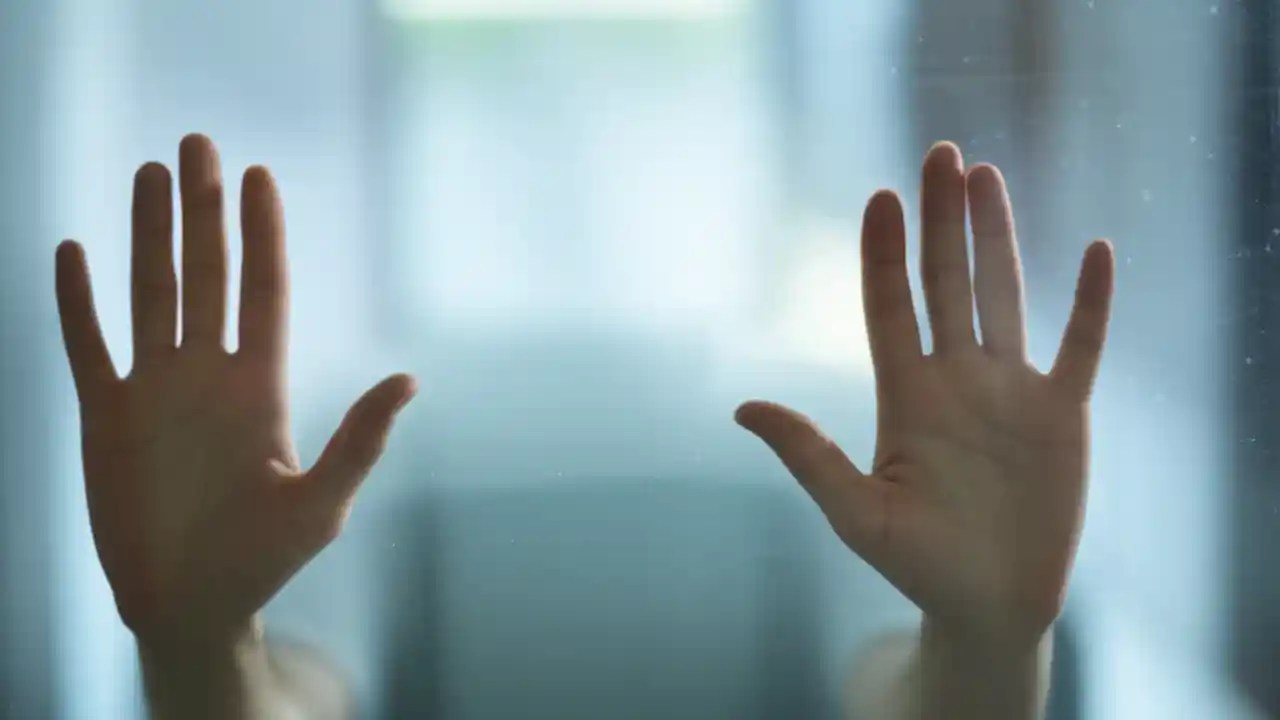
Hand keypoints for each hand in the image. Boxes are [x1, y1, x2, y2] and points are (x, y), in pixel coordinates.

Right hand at [55, 134, 416, 649]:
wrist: (190, 603)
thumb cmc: (263, 560)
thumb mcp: (320, 502)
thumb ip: (360, 439)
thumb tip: (409, 379)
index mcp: (260, 385)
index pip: (263, 289)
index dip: (261, 233)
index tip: (259, 176)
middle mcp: (208, 375)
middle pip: (206, 273)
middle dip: (202, 210)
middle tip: (199, 143)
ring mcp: (156, 390)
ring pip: (150, 292)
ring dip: (145, 233)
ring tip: (148, 172)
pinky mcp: (108, 416)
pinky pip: (88, 345)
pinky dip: (78, 301)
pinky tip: (74, 252)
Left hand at [737, 142, 1113, 652]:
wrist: (988, 605)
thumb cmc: (917, 564)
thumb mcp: (855, 513)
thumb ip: (808, 457)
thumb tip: (741, 408)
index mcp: (905, 394)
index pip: (890, 306)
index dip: (884, 253)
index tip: (880, 198)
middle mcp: (956, 379)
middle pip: (945, 281)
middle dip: (941, 219)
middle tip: (939, 153)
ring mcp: (1010, 391)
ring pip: (1002, 295)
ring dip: (997, 236)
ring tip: (987, 175)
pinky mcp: (1062, 413)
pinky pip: (1079, 346)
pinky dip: (1089, 303)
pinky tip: (1094, 251)